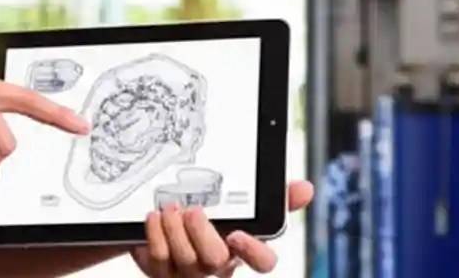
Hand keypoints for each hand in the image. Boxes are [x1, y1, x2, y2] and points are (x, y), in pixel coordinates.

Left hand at [130, 180, 314, 276]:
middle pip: (214, 260)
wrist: (170, 231)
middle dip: (202, 234)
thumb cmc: (214, 223)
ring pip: (184, 259)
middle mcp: (216, 265)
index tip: (237, 234)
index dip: (252, 252)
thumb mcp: (245, 210)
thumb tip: (305, 188)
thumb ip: (276, 201)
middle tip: (193, 211)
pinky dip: (155, 235)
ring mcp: (187, 271)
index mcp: (241, 249)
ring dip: (175, 230)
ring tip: (170, 209)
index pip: (262, 263)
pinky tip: (154, 217)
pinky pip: (157, 259)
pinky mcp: (160, 269)